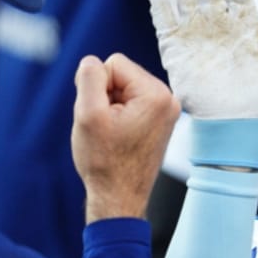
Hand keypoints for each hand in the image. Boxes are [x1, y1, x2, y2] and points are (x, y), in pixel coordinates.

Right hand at [71, 53, 180, 222]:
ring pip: (123, 89)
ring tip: (112, 134)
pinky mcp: (160, 120)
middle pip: (121, 74)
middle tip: (105, 127)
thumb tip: (92, 61)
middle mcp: (169, 99)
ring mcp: (166, 111)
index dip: (97, 86)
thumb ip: (90, 78)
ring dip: (110, 107)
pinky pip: (130, 103)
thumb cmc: (105, 161)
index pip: (114, 63)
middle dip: (105, 96)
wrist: (119, 197)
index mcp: (157, 95)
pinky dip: (118, 116)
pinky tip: (118, 137)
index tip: (101, 116)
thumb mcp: (88, 114)